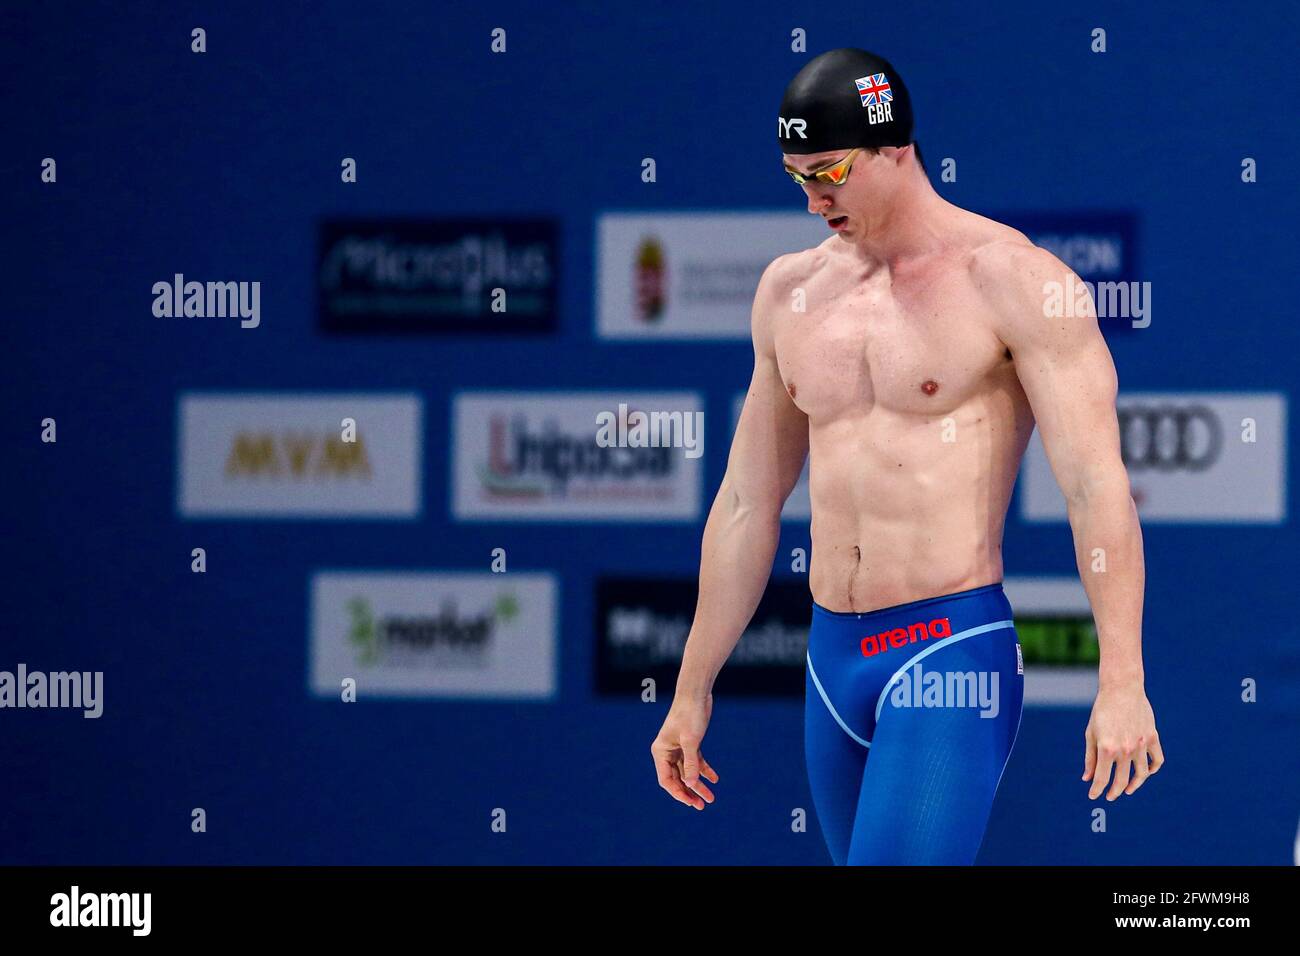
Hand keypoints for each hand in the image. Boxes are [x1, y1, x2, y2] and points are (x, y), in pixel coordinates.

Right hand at [650, 694, 719, 809]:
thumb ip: (691, 763)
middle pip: (677, 779)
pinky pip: (696, 762)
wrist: (696, 694)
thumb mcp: (691, 740)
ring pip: (688, 772)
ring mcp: (678, 748)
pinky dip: (704, 770)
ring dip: (699, 785)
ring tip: (711, 798)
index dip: (678, 793)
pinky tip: (715, 779)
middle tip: (702, 805)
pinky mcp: (690, 744)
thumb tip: (692, 785)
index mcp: (660, 751)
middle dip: (689, 792)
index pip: (666, 780)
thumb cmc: (690, 714)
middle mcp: (667, 752)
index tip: (691, 802)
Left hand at [1082, 680, 1163, 799]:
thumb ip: (1090, 758)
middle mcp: (1125, 749)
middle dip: (1114, 792)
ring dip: (1134, 786)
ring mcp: (1141, 744)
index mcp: (1107, 748)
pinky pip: (1157, 760)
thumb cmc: (1102, 710)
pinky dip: (1152, 770)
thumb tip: (1087, 778)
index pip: (1102, 778)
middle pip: (1121, 781)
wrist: (1122, 689)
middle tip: (1110, 796)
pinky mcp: (1152, 737)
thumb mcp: (1091, 733)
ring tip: (1126, 790)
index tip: (1093, 796)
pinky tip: (1145, 773)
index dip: (1097, 790)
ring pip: (1141, 775)